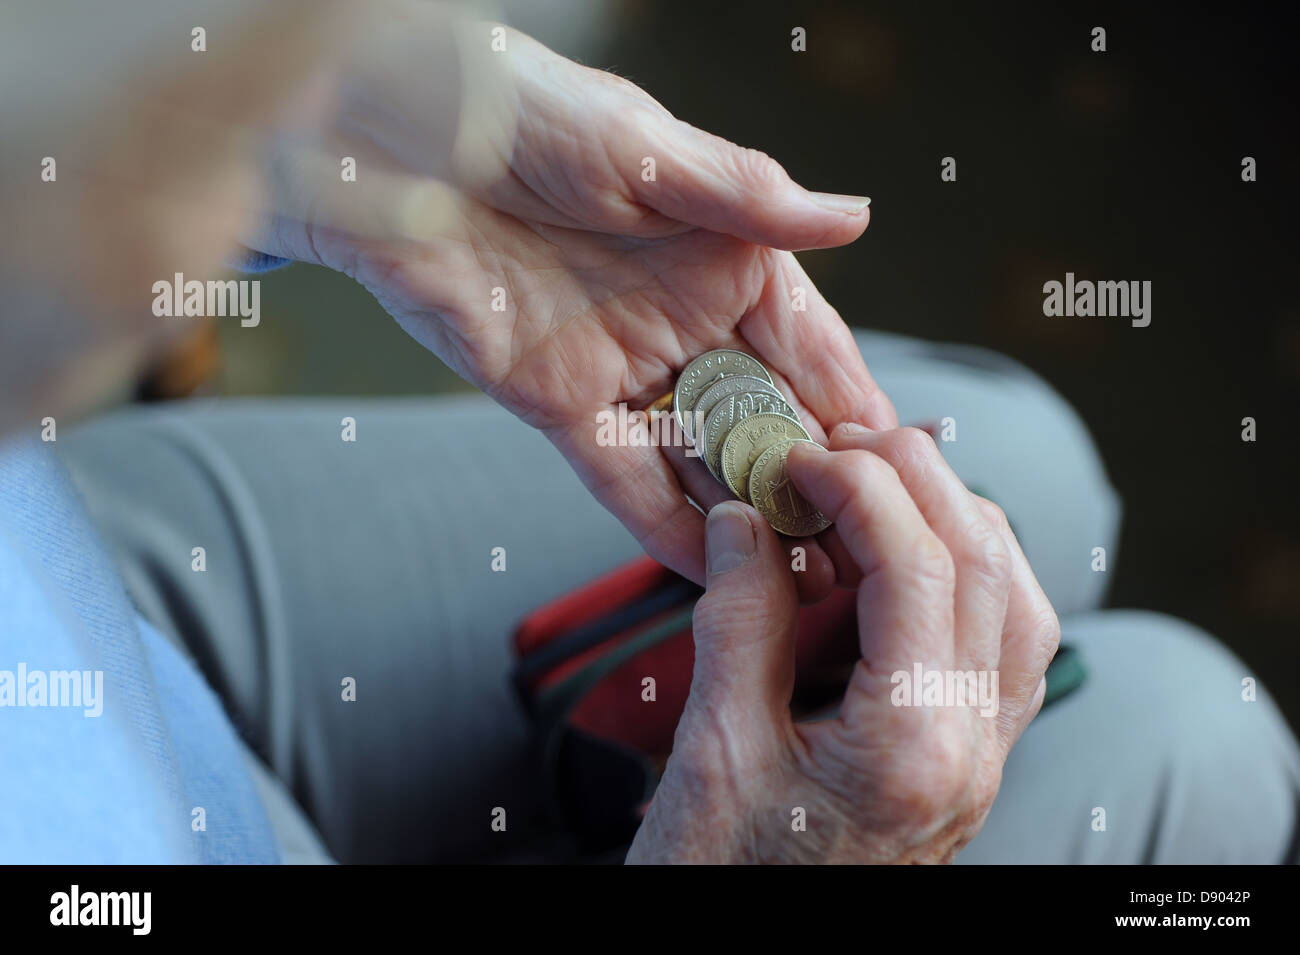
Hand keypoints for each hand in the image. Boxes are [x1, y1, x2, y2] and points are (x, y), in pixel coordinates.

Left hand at [253, 14, 896, 598]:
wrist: (401, 154)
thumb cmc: (528, 117)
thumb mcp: (647, 149)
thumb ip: (747, 198)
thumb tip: (855, 214)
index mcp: (724, 258)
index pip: (811, 346)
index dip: (854, 406)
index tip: (902, 467)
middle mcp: (685, 321)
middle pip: (765, 416)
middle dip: (810, 480)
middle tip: (864, 547)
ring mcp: (626, 371)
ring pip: (702, 458)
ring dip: (749, 515)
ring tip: (803, 577)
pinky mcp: (560, 408)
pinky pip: (622, 478)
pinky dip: (663, 524)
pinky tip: (711, 568)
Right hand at [625, 425, 1059, 863]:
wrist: (748, 950)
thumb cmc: (724, 876)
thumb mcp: (714, 744)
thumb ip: (739, 619)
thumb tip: (749, 520)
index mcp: (910, 748)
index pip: (921, 569)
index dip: (861, 489)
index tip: (800, 459)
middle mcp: (970, 751)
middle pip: (986, 568)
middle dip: (918, 481)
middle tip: (844, 446)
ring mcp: (982, 758)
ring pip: (1019, 601)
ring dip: (957, 522)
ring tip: (883, 486)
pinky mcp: (968, 759)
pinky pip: (1008, 646)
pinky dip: (972, 579)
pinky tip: (917, 559)